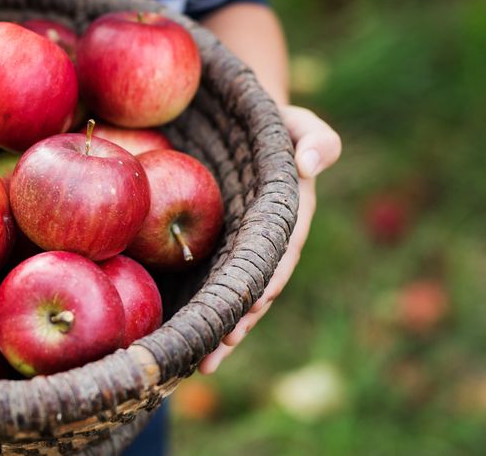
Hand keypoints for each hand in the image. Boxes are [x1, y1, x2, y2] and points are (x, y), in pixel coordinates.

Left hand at [199, 105, 339, 373]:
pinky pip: (200, 283)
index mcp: (288, 218)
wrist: (232, 126)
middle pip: (252, 288)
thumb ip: (315, 137)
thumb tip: (311, 164)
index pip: (280, 254)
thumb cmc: (267, 124)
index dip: (269, 278)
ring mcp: (234, 251)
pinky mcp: (206, 251)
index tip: (255, 300)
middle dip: (239, 318)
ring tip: (199, 362)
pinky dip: (190, 311)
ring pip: (227, 295)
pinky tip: (171, 338)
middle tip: (218, 347)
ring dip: (216, 328)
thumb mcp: (296, 123)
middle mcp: (261, 243)